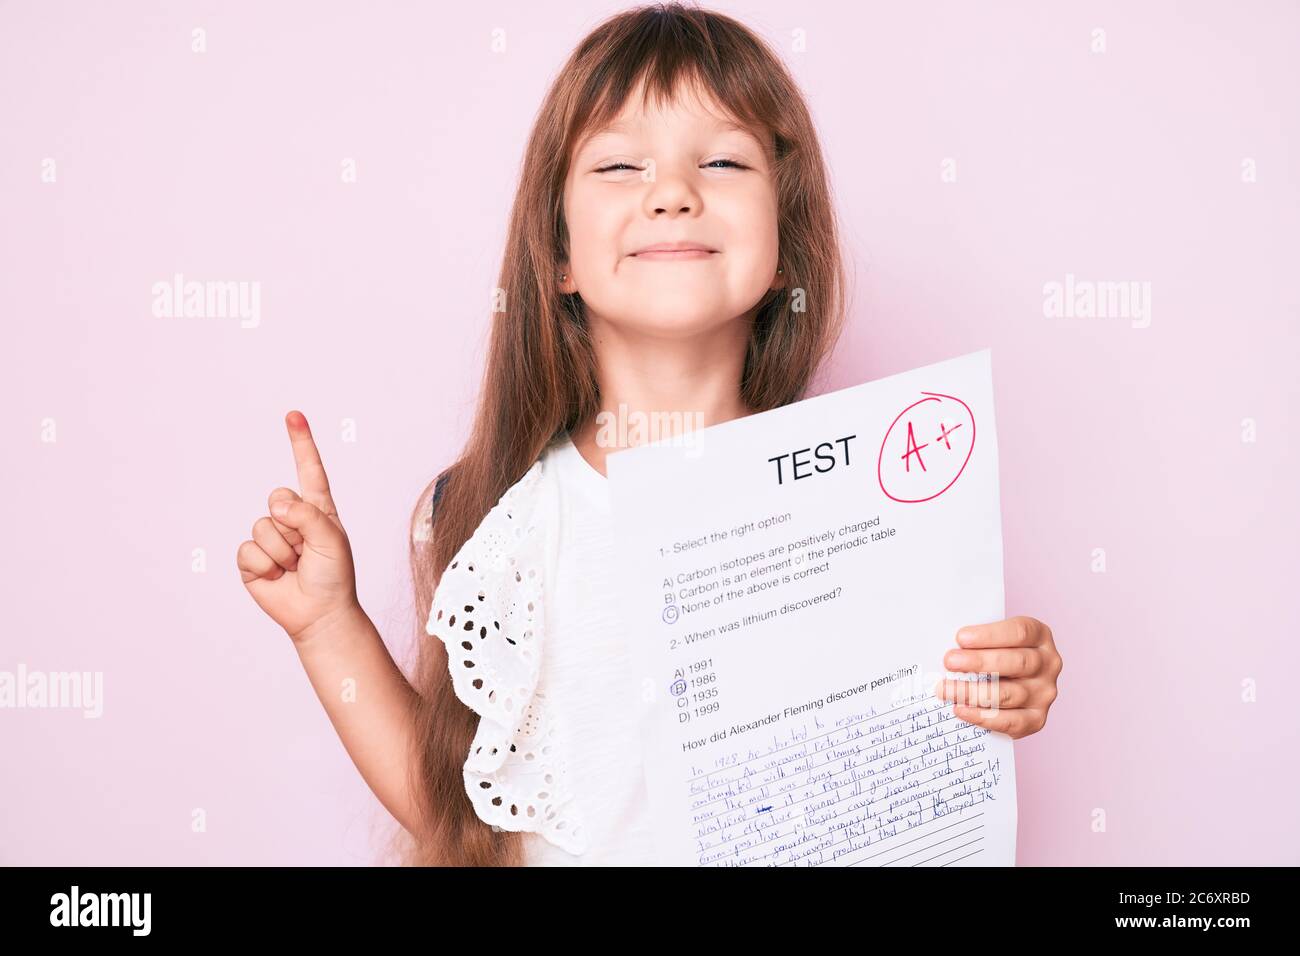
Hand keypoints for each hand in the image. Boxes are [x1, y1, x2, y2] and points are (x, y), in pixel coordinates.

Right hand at [236, 410, 359, 643]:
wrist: (320, 614)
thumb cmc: (334, 576)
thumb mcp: (331, 539)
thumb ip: (307, 515)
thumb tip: (276, 505)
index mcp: (317, 509)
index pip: (309, 470)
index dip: (300, 442)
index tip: (293, 415)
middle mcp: (292, 518)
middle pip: (277, 497)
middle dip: (293, 526)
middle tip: (307, 551)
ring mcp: (270, 538)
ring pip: (262, 526)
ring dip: (282, 551)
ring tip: (296, 566)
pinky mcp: (252, 559)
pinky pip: (248, 550)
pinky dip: (265, 565)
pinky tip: (277, 576)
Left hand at [934, 615, 1060, 738]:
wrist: (1005, 688)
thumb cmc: (992, 655)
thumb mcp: (990, 641)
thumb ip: (975, 641)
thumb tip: (940, 643)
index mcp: (1039, 636)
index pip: (1020, 632)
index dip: (990, 635)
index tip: (960, 638)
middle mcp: (1048, 664)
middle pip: (1017, 662)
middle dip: (980, 662)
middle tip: (949, 661)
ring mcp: (1044, 693)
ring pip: (1010, 694)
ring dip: (973, 692)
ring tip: (945, 689)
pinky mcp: (1036, 719)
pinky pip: (1012, 721)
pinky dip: (984, 718)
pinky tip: (960, 710)